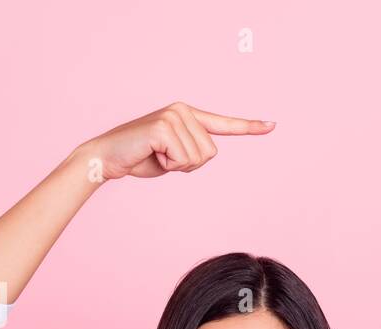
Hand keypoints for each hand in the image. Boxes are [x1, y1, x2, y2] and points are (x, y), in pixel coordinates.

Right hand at [80, 101, 275, 180]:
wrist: (108, 157)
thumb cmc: (140, 158)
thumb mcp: (173, 156)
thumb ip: (192, 151)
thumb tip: (206, 153)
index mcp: (187, 115)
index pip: (223, 123)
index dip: (249, 127)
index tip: (272, 126)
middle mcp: (183, 110)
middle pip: (211, 153)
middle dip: (189, 165)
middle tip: (163, 157)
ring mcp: (174, 116)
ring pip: (198, 158)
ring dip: (177, 166)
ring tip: (156, 155)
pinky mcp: (164, 126)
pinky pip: (183, 160)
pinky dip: (168, 165)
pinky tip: (152, 154)